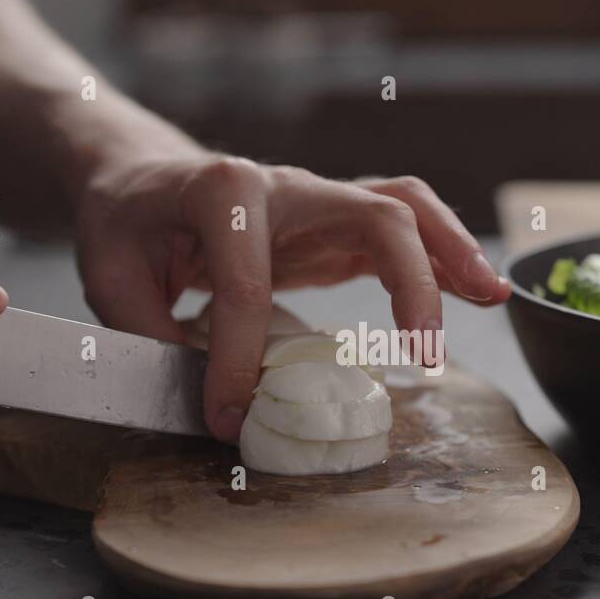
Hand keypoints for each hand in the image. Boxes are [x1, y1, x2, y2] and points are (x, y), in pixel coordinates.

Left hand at [74, 153, 509, 442]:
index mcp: (221, 190)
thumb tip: (205, 400)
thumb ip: (150, 337)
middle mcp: (284, 185)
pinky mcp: (335, 226)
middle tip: (422, 356)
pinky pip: (404, 229)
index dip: (237, 360)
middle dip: (408, 284)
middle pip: (373, 214)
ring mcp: (317, 201)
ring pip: (406, 208)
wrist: (139, 178)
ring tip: (489, 297)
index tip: (227, 419)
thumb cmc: (125, 224)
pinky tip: (480, 290)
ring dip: (452, 252)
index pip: (246, 281)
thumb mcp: (110, 279)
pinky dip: (445, 256)